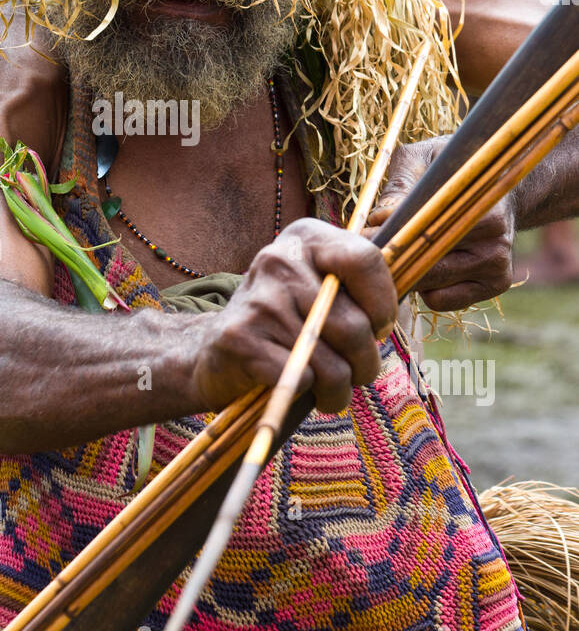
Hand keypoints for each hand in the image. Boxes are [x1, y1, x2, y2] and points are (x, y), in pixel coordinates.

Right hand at [192, 218, 397, 414]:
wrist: (215, 352)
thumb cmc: (288, 324)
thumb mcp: (321, 288)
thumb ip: (359, 285)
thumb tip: (414, 287)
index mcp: (306, 237)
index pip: (366, 259)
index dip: (384, 303)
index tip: (380, 327)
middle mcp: (279, 259)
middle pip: (353, 324)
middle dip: (365, 363)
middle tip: (357, 373)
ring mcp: (258, 298)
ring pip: (330, 361)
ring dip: (338, 389)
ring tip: (329, 392)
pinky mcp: (240, 338)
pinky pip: (301, 378)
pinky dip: (305, 392)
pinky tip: (293, 388)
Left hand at [367, 136, 514, 309]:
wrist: (500, 181)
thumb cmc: (454, 168)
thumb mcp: (427, 158)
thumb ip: (402, 183)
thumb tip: (380, 219)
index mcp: (485, 214)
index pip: (427, 235)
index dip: (389, 236)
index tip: (363, 234)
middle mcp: (496, 246)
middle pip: (427, 267)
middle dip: (391, 259)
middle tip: (368, 247)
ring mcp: (497, 269)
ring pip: (430, 288)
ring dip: (408, 272)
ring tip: (402, 249)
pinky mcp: (494, 285)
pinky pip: (441, 300)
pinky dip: (426, 287)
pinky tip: (428, 262)